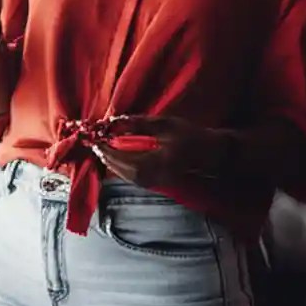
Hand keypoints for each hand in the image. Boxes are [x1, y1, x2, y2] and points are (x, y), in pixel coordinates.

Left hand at [93, 115, 230, 189]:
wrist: (211, 154)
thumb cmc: (190, 136)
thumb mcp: (164, 124)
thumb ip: (138, 123)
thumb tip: (114, 121)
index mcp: (153, 162)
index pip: (122, 158)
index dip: (106, 149)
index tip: (95, 140)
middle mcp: (150, 177)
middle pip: (120, 169)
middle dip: (106, 157)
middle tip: (95, 144)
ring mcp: (152, 183)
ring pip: (124, 175)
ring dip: (112, 162)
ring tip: (103, 149)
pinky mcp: (154, 184)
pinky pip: (131, 177)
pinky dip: (121, 167)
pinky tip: (117, 157)